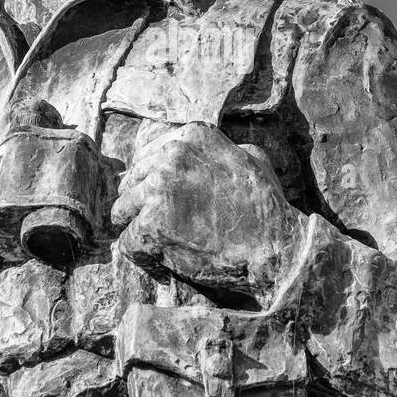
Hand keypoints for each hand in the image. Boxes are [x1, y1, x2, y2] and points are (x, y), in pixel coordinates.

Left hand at [110, 122, 307, 307]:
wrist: (274, 246)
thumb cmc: (266, 206)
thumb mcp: (251, 157)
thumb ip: (222, 147)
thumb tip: (208, 149)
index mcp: (191, 136)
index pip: (147, 156)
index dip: (152, 182)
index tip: (163, 202)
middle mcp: (170, 156)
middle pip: (132, 181)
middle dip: (141, 204)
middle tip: (161, 226)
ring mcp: (158, 189)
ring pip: (122, 210)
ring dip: (136, 228)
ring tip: (157, 243)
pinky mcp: (151, 225)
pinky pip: (126, 242)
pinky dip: (140, 255)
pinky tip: (159, 260)